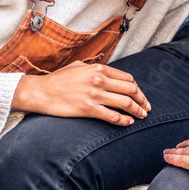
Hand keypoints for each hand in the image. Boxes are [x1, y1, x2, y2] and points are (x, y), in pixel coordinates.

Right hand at [11, 61, 149, 124]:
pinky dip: (123, 120)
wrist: (41, 91)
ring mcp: (94, 94)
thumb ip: (95, 68)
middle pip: (130, 90)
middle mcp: (99, 80)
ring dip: (137, 111)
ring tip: (141, 116)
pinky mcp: (88, 108)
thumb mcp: (79, 66)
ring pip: (125, 103)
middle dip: (142, 100)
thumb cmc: (58, 79)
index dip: (138, 89)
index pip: (127, 78)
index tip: (141, 96)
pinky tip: (127, 123)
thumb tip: (107, 71)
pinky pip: (112, 116)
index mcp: (99, 69)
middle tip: (146, 108)